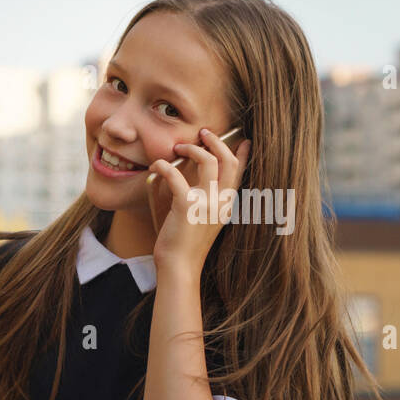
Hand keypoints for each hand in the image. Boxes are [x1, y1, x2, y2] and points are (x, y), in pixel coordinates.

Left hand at [145, 127, 250, 273]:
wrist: (180, 266)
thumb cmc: (187, 245)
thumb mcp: (206, 222)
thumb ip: (209, 203)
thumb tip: (200, 184)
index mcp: (227, 205)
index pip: (240, 173)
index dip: (242, 153)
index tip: (243, 140)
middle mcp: (221, 202)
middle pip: (227, 160)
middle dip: (216, 141)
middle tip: (203, 133)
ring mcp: (206, 203)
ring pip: (207, 160)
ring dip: (191, 148)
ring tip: (178, 147)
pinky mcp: (187, 205)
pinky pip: (175, 175)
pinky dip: (163, 166)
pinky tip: (156, 165)